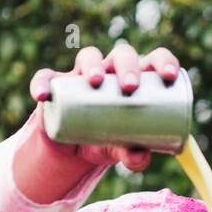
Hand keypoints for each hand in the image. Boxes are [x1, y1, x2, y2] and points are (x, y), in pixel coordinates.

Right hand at [28, 42, 181, 172]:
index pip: (153, 60)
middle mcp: (111, 70)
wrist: (75, 150)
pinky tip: (42, 94)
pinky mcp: (56, 86)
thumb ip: (135, 157)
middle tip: (130, 87)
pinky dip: (42, 83)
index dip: (163, 61)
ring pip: (88, 57)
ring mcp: (82, 75)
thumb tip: (140, 156)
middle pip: (122, 54)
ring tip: (96, 82)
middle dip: (128, 65)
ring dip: (93, 64)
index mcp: (137, 79)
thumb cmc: (109, 140)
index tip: (169, 76)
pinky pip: (46, 78)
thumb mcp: (122, 151)